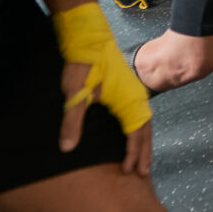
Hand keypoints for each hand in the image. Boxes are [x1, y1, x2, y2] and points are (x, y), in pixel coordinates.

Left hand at [53, 2, 152, 174]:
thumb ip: (73, 121)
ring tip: (141, 161)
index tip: (129, 170)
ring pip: (142, 123)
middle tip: (143, 174)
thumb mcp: (75, 92)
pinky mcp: (125, 90)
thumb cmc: (83, 64)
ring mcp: (132, 93)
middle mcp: (135, 97)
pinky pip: (136, 115)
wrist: (88, 37)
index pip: (136, 132)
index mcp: (128, 100)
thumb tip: (68, 148)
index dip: (133, 153)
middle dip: (143, 152)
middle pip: (144, 130)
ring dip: (141, 142)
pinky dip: (136, 130)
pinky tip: (130, 136)